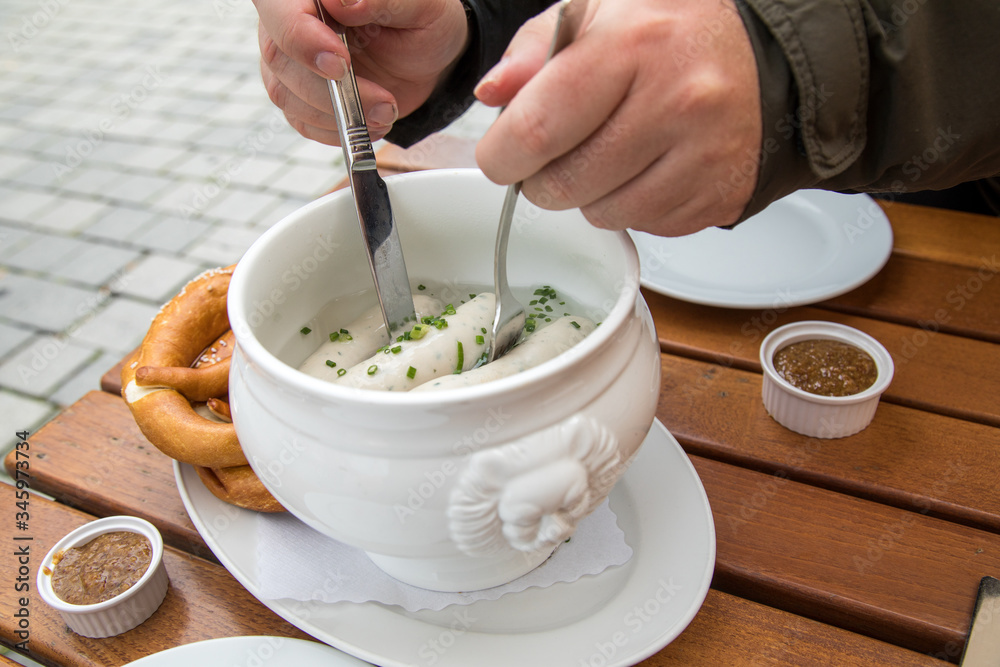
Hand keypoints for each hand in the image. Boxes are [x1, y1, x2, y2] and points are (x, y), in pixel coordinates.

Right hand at [254, 0, 469, 142]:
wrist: (428, 56)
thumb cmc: (421, 20)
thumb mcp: (418, 6)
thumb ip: (381, 0)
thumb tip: (343, 1)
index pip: (281, 11)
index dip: (302, 39)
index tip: (340, 64)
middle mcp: (293, 21)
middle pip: (280, 58)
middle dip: (330, 91)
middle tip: (382, 101)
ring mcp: (293, 60)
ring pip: (286, 94)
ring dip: (337, 115)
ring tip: (385, 111)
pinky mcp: (301, 94)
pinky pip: (301, 121)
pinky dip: (337, 130)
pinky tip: (370, 122)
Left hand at [474, 0, 761, 235]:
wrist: (763, 56)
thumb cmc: (669, 33)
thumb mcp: (596, 11)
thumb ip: (534, 50)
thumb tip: (494, 95)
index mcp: (634, 45)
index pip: (538, 129)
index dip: (502, 155)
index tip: (500, 156)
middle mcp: (677, 101)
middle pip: (566, 184)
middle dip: (541, 179)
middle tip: (552, 156)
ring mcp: (704, 155)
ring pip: (603, 215)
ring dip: (588, 196)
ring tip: (607, 154)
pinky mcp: (720, 194)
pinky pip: (645, 227)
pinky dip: (630, 206)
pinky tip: (644, 168)